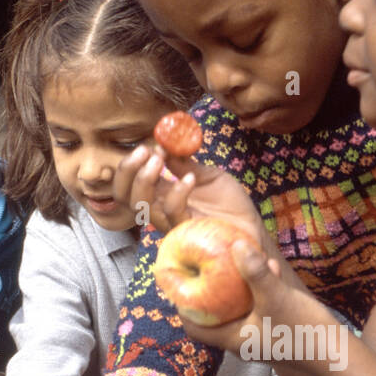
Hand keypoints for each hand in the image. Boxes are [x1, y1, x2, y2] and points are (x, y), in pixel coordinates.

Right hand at [114, 145, 278, 262]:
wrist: (251, 227)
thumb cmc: (230, 205)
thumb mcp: (207, 175)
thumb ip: (185, 163)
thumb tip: (166, 143)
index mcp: (162, 195)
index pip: (129, 183)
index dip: (131, 164)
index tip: (147, 146)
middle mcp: (161, 210)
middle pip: (124, 197)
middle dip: (127, 170)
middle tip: (146, 151)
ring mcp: (172, 223)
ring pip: (140, 206)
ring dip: (145, 178)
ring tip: (160, 159)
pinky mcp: (187, 231)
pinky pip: (171, 212)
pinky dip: (177, 191)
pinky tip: (191, 178)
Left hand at [181, 235, 331, 358]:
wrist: (336, 356)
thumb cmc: (302, 331)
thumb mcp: (275, 296)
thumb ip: (255, 271)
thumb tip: (235, 243)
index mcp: (232, 339)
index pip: (194, 327)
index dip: (184, 305)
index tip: (184, 280)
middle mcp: (241, 342)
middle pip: (214, 314)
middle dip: (212, 288)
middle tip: (209, 263)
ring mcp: (258, 338)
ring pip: (237, 309)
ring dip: (239, 286)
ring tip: (245, 259)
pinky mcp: (274, 332)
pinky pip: (257, 308)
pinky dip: (258, 290)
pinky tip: (271, 268)